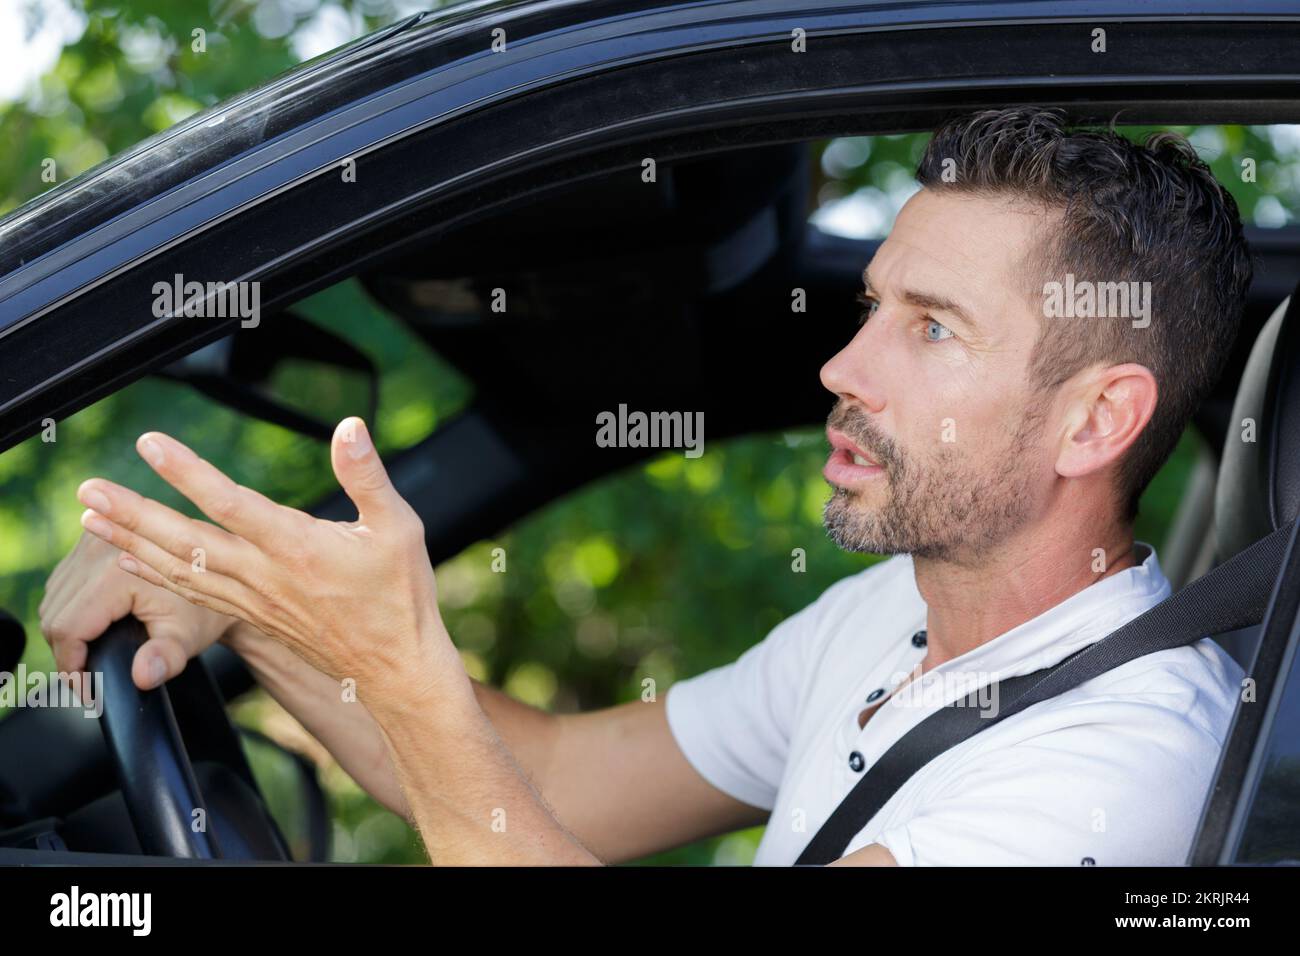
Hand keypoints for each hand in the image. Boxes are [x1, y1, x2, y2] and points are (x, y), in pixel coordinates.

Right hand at [39, 530, 235, 689]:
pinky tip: (90, 628)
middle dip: (66, 653)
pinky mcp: (91, 540)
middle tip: (88, 679)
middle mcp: (97, 549)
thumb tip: (141, 677)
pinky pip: (61, 582)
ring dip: (65, 631)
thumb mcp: (189, 637)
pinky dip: (69, 609)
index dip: (71, 666)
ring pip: (53, 598)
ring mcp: (91, 540)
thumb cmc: (205, 608)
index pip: (68, 627)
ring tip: (88, 657)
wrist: (220, 573)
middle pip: (54, 614)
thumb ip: (166, 658)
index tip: (87, 690)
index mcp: (115, 572)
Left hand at [72, 417, 467, 709]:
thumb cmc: (401, 598)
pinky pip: (193, 594)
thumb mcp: (399, 526)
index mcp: (297, 547)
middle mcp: (266, 575)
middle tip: (90, 488)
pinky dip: (156, 575)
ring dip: (131, 542)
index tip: (151, 445)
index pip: (230, 503)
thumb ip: (367, 475)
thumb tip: (349, 427)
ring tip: (91, 520)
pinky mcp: (254, 616)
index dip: (187, 472)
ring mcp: (256, 599)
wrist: (396, 669)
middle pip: (185, 540)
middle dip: (133, 512)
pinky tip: (131, 561)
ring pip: (180, 568)